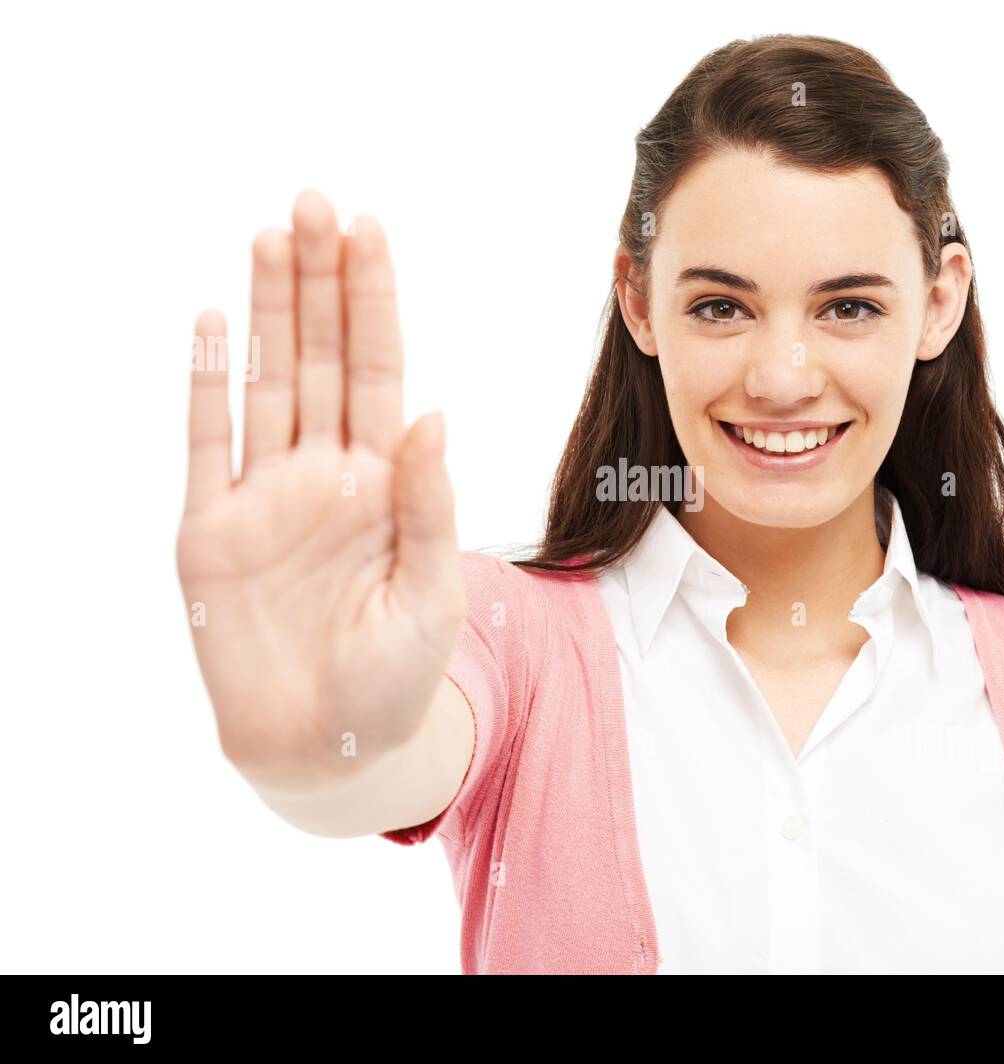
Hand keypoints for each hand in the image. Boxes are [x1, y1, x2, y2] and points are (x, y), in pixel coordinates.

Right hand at [176, 189, 464, 786]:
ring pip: (265, 381)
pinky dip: (205, 385)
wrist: (328, 746)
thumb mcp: (430, 591)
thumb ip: (429, 504)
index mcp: (384, 481)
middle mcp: (324, 472)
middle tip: (314, 203)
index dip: (373, 302)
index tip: (369, 231)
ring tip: (269, 236)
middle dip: (318, 281)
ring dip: (266, 312)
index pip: (379, 370)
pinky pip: (205, 444)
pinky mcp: (211, 531)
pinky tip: (209, 324)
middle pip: (321, 357)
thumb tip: (434, 414)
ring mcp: (265, 495)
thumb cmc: (395, 674)